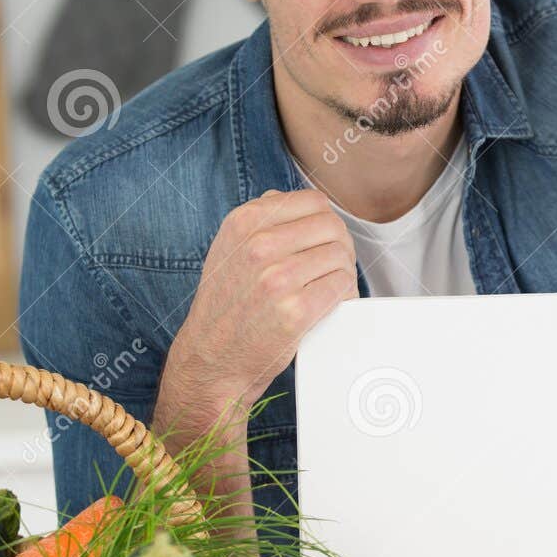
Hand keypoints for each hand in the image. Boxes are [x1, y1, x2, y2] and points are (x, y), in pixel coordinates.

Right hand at [157, 188, 357, 434]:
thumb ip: (259, 220)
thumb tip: (288, 198)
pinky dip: (344, 295)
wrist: (212, 358)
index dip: (326, 221)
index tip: (322, 241)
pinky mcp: (295, 311)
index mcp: (244, 222)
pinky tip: (330, 303)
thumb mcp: (229, 248)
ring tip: (329, 287)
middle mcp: (259, 245)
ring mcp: (277, 278)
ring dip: (343, 272)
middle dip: (340, 246)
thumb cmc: (226, 305)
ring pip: (340, 256)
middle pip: (332, 227)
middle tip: (332, 267)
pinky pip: (341, 287)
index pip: (314, 201)